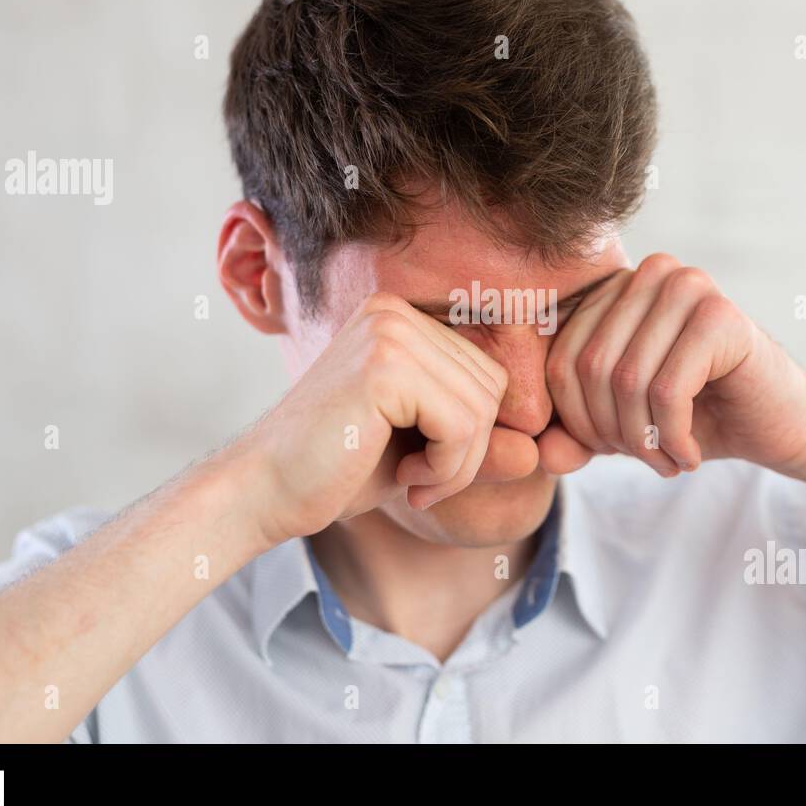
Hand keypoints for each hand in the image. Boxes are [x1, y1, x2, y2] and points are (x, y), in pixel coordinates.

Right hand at [238, 292, 536, 544]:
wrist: (263, 493)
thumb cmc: (336, 472)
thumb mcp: (424, 455)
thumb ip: (480, 445)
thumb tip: (542, 451)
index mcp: (401, 319)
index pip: (488, 373)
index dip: (475, 435)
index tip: (428, 469)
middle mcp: (395, 312)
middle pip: (494, 387)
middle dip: (471, 451)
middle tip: (421, 482)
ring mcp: (389, 332)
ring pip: (484, 409)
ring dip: (459, 467)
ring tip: (410, 482)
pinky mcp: (385, 367)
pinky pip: (464, 425)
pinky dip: (448, 470)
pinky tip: (405, 482)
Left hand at [540, 253, 805, 476]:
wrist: (775, 422)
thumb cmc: (695, 417)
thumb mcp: (621, 427)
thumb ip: (576, 437)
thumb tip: (541, 456)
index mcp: (616, 288)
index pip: (560, 359)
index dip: (576, 421)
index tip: (610, 451)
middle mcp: (649, 274)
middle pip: (591, 368)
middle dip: (610, 432)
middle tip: (644, 459)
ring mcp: (688, 286)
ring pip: (627, 380)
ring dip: (643, 441)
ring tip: (666, 461)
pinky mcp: (721, 315)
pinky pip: (668, 391)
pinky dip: (672, 439)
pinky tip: (688, 456)